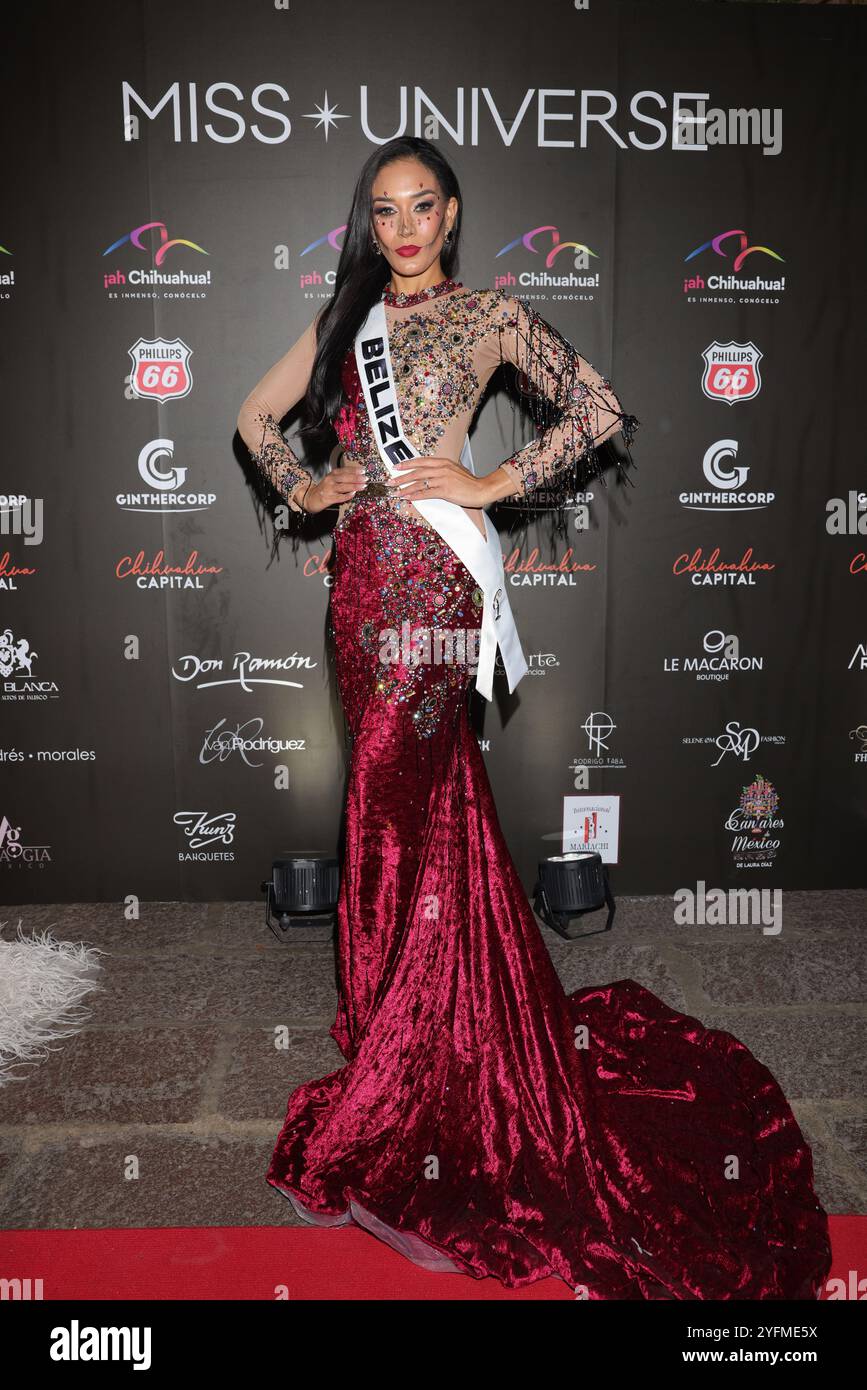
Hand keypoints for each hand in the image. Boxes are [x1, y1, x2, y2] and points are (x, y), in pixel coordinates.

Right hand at [300, 461, 366, 514]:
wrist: (311, 498)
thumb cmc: (324, 489)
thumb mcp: (332, 480)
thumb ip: (342, 478)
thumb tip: (358, 478)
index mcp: (332, 474)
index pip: (345, 470)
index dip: (354, 470)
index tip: (363, 470)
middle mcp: (330, 480)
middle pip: (345, 477)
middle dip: (356, 478)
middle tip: (365, 478)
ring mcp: (329, 489)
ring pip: (344, 486)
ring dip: (355, 486)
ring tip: (363, 486)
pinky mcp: (328, 498)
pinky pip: (340, 497)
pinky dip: (347, 495)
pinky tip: (353, 494)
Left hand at [385, 457, 508, 507]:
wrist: (481, 489)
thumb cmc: (469, 481)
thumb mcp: (455, 469)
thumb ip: (442, 469)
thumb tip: (430, 472)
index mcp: (443, 462)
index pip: (420, 461)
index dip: (407, 464)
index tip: (396, 467)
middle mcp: (441, 468)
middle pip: (416, 472)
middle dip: (401, 477)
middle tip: (390, 481)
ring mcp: (443, 479)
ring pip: (419, 483)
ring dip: (405, 488)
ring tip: (396, 492)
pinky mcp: (445, 490)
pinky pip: (426, 493)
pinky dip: (415, 495)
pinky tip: (408, 498)